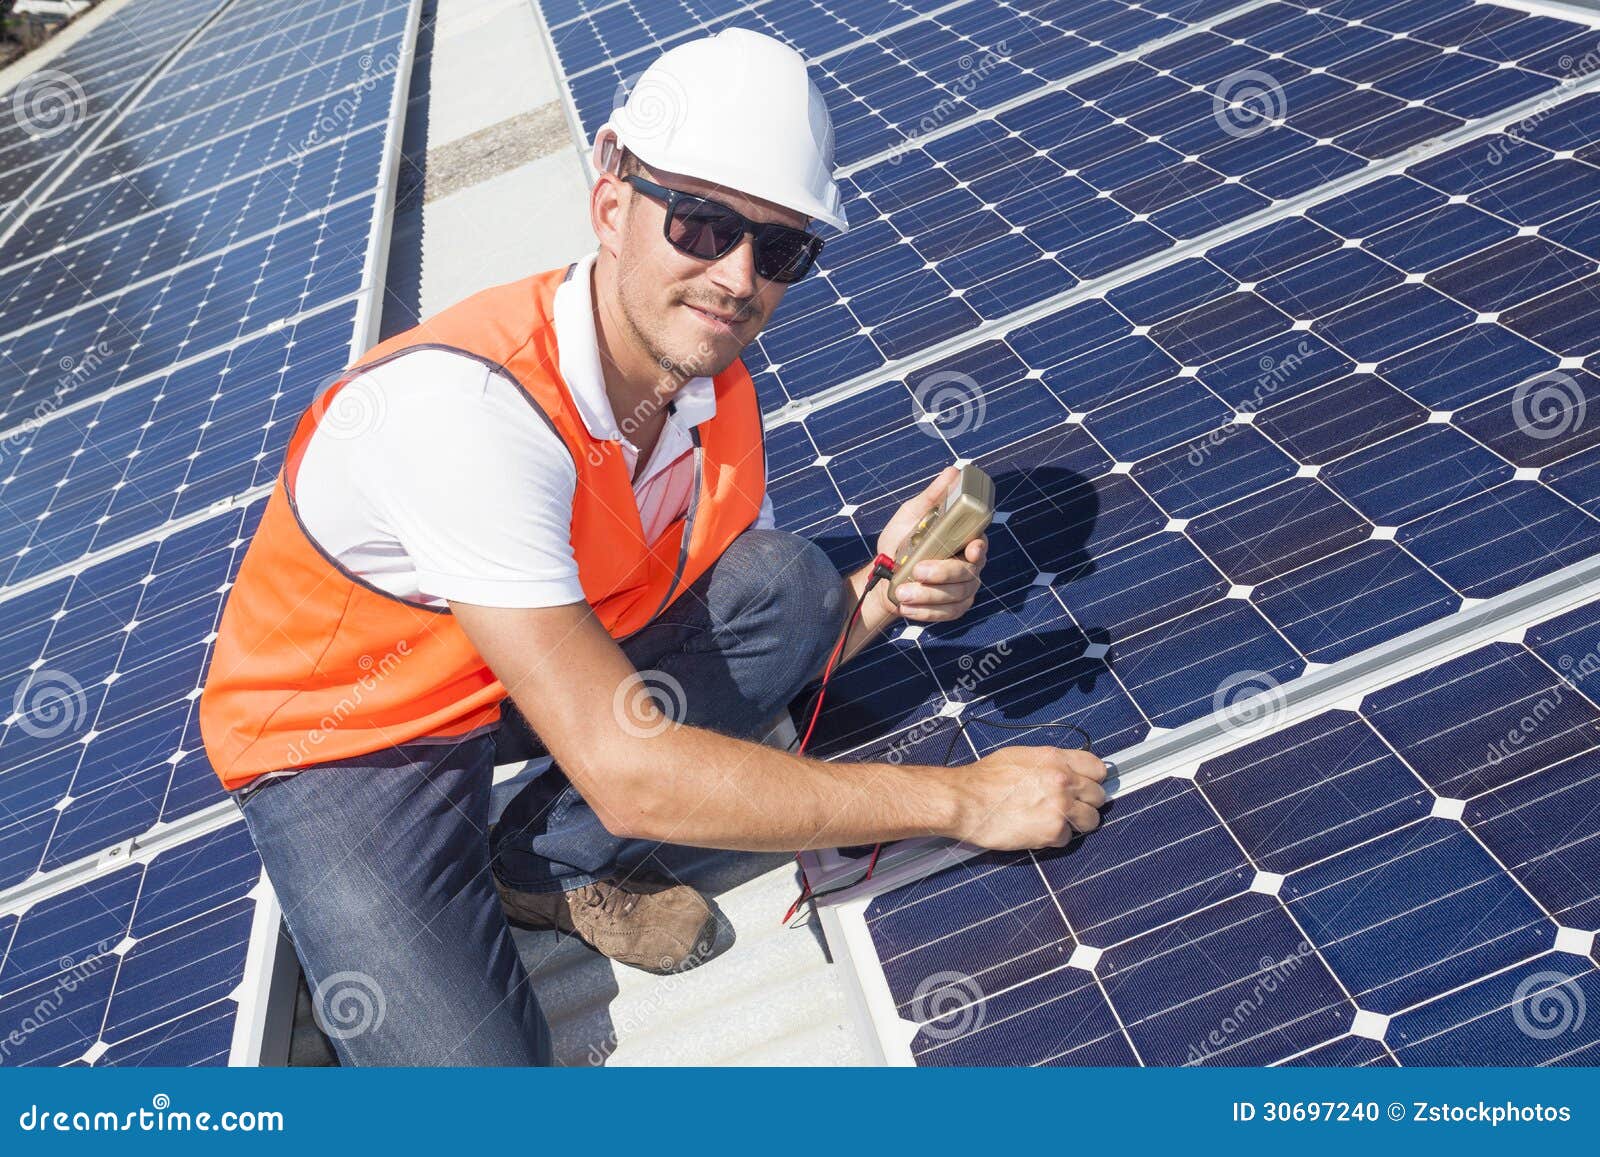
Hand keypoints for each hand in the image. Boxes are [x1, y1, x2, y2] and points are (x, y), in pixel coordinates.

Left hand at [875, 466, 987, 622]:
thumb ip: (933, 497)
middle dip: (941, 574)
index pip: (980, 543)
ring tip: (902, 592)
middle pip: (967, 573)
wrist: (883, 577)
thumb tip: (952, 471)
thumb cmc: (901, 543)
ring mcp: (963, 590)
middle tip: (916, 571)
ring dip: (928, 596)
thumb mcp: (912, 516)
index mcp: (963, 541)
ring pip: (956, 596)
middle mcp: (969, 566)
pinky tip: (907, 607)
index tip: (970, 548)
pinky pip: (947, 615)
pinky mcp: (953, 609)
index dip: (978, 547)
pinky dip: (926, 613)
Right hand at [949, 746, 1107, 849]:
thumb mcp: (1020, 757)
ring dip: (1077, 823)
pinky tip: (1036, 830)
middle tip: (1069, 807)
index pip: (1098, 767)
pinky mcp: (1053, 831)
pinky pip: (1068, 838)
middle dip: (1086, 802)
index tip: (1087, 786)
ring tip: (1056, 822)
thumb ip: (1049, 763)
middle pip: (1099, 795)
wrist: (964, 801)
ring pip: (1092, 819)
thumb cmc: (984, 780)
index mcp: (1055, 758)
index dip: (1093, 779)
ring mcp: (1061, 806)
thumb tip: (1066, 771)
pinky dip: (1055, 838)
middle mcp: (1063, 780)